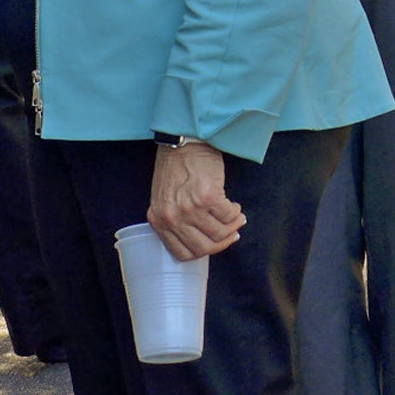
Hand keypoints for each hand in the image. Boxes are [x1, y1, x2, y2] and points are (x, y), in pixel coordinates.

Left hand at [147, 141, 244, 259]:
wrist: (183, 140)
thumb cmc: (175, 167)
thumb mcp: (166, 199)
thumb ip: (177, 220)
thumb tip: (204, 238)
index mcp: (159, 220)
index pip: (183, 253)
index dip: (203, 251)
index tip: (214, 243)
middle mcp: (173, 217)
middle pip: (204, 248)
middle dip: (222, 243)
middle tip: (232, 234)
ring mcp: (190, 208)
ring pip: (219, 233)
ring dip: (232, 227)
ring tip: (236, 217)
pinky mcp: (208, 197)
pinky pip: (228, 216)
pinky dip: (235, 213)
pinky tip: (234, 205)